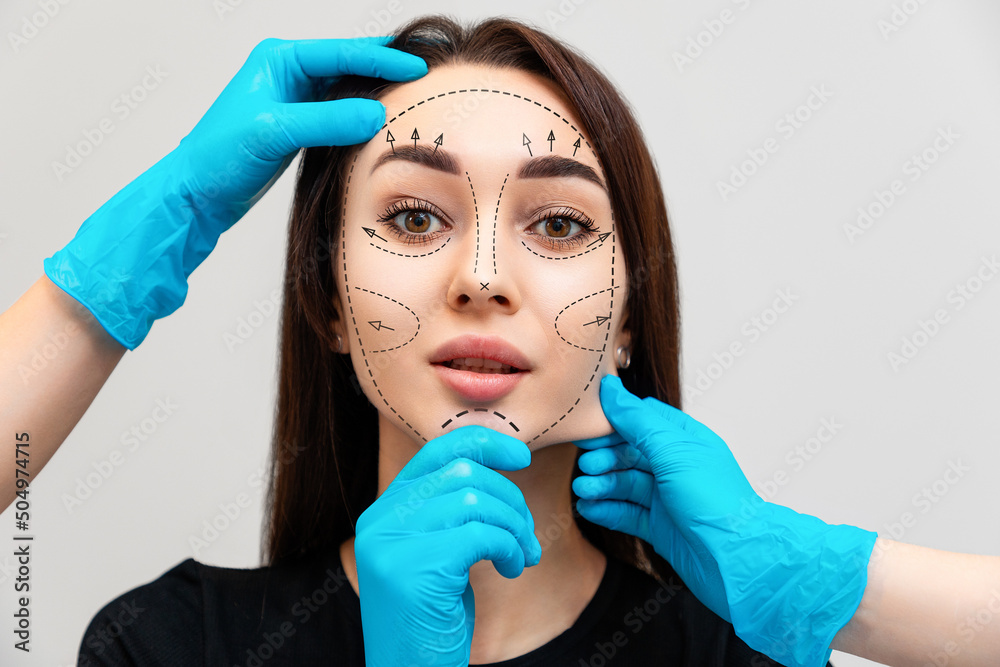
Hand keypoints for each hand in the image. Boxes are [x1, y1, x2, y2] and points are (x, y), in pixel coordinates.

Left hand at [44, 37, 426, 349]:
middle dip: (385, 71)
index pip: (341, 54)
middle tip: (425, 77)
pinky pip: (340, 115)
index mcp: (279, 60)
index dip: (382, 61)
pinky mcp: (299, 126)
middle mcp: (288, 73)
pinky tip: (384, 127)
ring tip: (413, 99)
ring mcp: (295, 100)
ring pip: (346, 91)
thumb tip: (376, 114)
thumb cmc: (219, 158)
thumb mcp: (273, 133)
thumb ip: (326, 121)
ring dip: (376, 96)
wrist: (196, 194)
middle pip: (348, 65)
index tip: (417, 69)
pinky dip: (362, 119)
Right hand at [354, 425, 541, 666]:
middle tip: (526, 535)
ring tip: (522, 555)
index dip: (484, 444)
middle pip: (462, 471)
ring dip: (513, 525)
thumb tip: (494, 465)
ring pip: (474, 499)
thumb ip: (447, 512)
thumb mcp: (434, 556)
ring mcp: (394, 543)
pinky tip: (512, 568)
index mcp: (383, 512)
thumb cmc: (431, 621)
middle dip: (509, 498)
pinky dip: (510, 546)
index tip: (520, 457)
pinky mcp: (418, 567)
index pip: (436, 450)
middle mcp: (380, 521)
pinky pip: (483, 533)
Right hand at [572, 375, 876, 666]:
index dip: (614, 422)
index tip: (588, 427)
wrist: (737, 560)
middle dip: (605, 458)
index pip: (643, 420)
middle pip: (629, 452)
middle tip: (587, 466)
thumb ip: (637, 420)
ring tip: (583, 490)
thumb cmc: (714, 501)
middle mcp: (676, 466)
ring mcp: (667, 498)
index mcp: (685, 440)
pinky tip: (588, 508)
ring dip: (601, 485)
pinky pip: (626, 513)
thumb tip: (610, 389)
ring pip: (625, 484)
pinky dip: (606, 510)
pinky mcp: (661, 527)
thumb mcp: (673, 450)